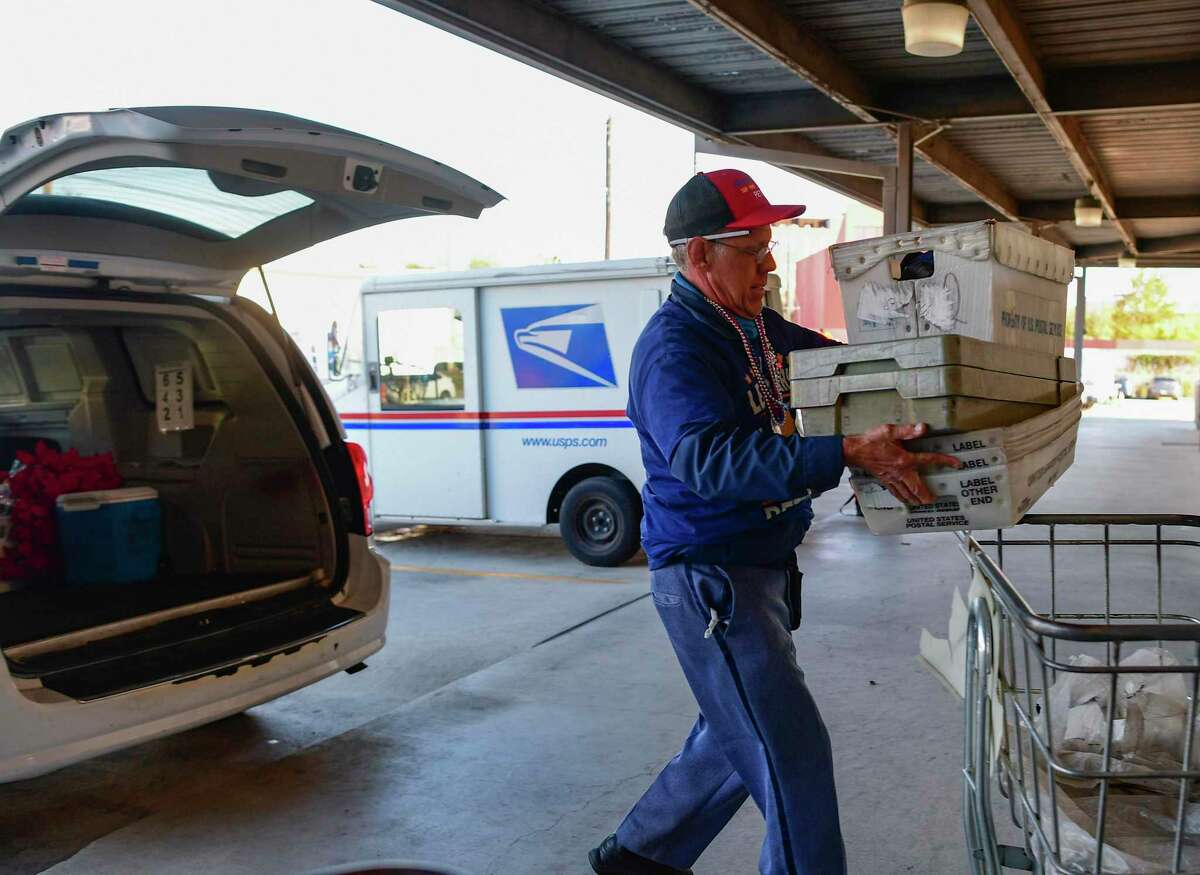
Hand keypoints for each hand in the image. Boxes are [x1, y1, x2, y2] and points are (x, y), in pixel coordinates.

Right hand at [842, 423, 962, 505]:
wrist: (853, 451)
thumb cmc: (870, 440)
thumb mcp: (889, 431)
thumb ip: (907, 431)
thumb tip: (922, 427)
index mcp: (904, 459)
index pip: (929, 460)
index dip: (944, 461)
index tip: (956, 464)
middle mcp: (900, 472)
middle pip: (917, 488)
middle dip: (927, 495)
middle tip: (934, 500)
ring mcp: (892, 478)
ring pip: (907, 493)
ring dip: (916, 499)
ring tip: (922, 503)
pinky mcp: (884, 480)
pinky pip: (895, 492)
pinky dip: (902, 498)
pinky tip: (904, 500)